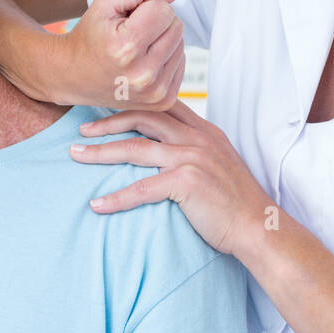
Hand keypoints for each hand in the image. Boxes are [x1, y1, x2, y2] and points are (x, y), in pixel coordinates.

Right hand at [58, 0, 185, 110]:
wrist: (73, 76)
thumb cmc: (91, 36)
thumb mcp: (105, 3)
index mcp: (126, 48)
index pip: (163, 9)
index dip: (146, 6)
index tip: (126, 18)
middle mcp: (143, 75)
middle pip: (176, 26)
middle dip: (156, 23)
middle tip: (131, 33)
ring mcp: (155, 92)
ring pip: (181, 44)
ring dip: (162, 40)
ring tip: (135, 48)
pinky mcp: (163, 100)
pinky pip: (181, 63)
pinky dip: (165, 57)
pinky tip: (143, 62)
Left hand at [70, 101, 273, 255]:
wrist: (257, 226)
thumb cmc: (236, 203)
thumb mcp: (218, 164)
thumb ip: (194, 151)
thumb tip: (165, 153)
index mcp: (204, 130)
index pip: (161, 106)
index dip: (130, 106)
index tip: (104, 112)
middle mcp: (197, 138)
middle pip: (142, 118)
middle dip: (107, 122)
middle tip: (81, 130)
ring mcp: (192, 157)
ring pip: (135, 147)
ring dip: (100, 152)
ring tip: (76, 155)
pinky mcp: (187, 181)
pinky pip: (141, 188)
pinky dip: (116, 198)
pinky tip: (98, 205)